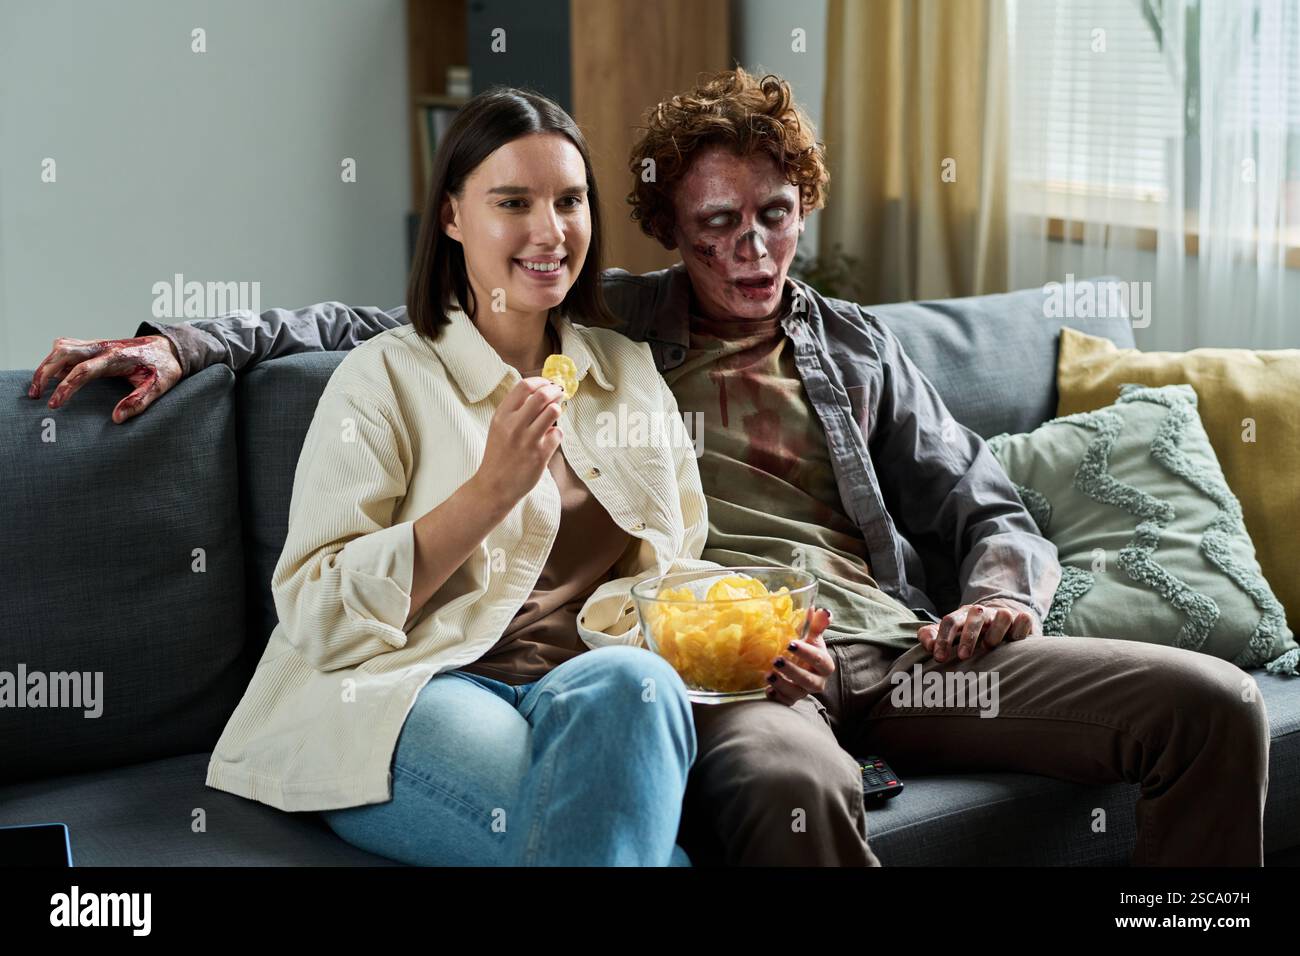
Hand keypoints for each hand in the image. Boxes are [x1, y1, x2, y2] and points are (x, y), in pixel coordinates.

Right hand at [27, 334, 181, 423]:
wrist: (170, 347)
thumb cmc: (164, 367)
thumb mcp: (160, 386)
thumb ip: (140, 401)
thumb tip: (117, 418)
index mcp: (116, 358)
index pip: (83, 371)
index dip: (66, 387)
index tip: (54, 404)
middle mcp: (103, 347)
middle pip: (63, 353)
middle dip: (44, 372)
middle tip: (34, 395)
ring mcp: (98, 345)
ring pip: (62, 348)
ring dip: (46, 365)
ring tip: (37, 388)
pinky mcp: (96, 346)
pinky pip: (69, 348)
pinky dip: (56, 359)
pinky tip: (54, 375)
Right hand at [471, 376, 564, 509]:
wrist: (494, 486)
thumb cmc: (498, 454)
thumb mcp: (498, 427)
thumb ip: (515, 410)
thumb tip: (540, 392)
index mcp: (502, 415)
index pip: (524, 386)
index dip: (540, 381)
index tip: (547, 383)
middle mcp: (513, 425)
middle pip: (542, 395)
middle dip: (555, 391)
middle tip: (559, 393)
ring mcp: (527, 440)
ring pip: (553, 411)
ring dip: (558, 410)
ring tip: (554, 414)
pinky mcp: (540, 455)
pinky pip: (557, 433)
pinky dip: (557, 433)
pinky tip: (550, 438)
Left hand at [765, 607, 834, 706]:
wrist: (801, 665)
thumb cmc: (807, 648)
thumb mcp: (812, 635)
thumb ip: (817, 623)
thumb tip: (822, 610)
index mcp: (824, 664)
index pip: (819, 660)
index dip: (806, 653)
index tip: (790, 644)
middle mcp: (817, 681)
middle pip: (809, 681)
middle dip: (793, 672)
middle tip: (777, 660)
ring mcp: (804, 691)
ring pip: (796, 693)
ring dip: (782, 685)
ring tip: (768, 675)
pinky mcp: (791, 699)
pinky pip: (785, 702)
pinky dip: (777, 697)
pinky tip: (767, 689)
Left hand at [918, 600, 1040, 662]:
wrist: (1001, 619)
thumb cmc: (970, 632)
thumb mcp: (950, 633)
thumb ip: (932, 636)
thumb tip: (927, 646)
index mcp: (963, 615)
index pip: (950, 621)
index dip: (943, 639)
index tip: (939, 658)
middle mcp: (983, 613)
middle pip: (974, 616)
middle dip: (968, 636)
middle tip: (962, 656)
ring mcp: (1004, 615)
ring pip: (1002, 615)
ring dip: (996, 631)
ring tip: (989, 646)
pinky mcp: (1023, 619)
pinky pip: (1023, 620)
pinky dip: (1019, 630)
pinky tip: (1014, 642)